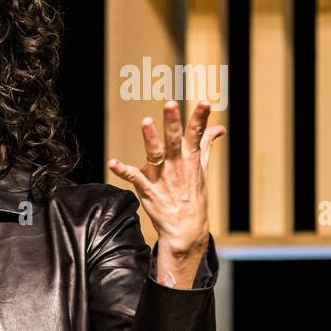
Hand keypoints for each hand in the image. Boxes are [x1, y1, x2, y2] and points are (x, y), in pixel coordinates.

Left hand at [107, 100, 225, 284]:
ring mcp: (162, 176)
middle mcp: (177, 165)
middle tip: (170, 104)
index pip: (197, 134)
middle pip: (174, 139)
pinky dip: (122, 170)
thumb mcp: (203, 169)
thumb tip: (218, 128)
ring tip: (145, 122)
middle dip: (172, 122)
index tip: (206, 102)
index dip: (200, 117)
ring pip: (155, 154)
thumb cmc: (193, 195)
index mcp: (191, 159)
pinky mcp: (147, 189)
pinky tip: (112, 162)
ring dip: (150, 139)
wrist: (186, 228)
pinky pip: (134, 177)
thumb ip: (206, 146)